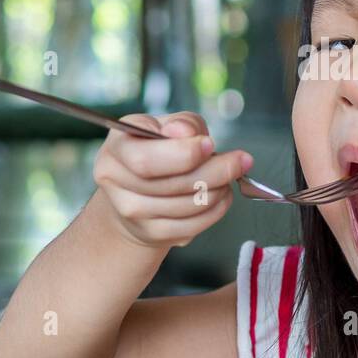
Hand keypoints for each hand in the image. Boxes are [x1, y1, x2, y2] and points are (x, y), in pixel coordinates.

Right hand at [92, 111, 252, 249]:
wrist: (135, 192)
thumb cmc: (157, 151)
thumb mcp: (167, 127)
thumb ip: (182, 123)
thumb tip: (187, 132)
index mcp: (116, 149)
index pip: (145, 160)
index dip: (183, 154)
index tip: (210, 144)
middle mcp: (116, 182)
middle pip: (173, 184)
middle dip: (215, 172)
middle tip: (241, 160)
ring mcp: (131, 212)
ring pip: (188, 205)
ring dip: (219, 189)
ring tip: (228, 175)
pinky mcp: (151, 233)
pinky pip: (194, 225)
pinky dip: (216, 209)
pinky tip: (221, 193)